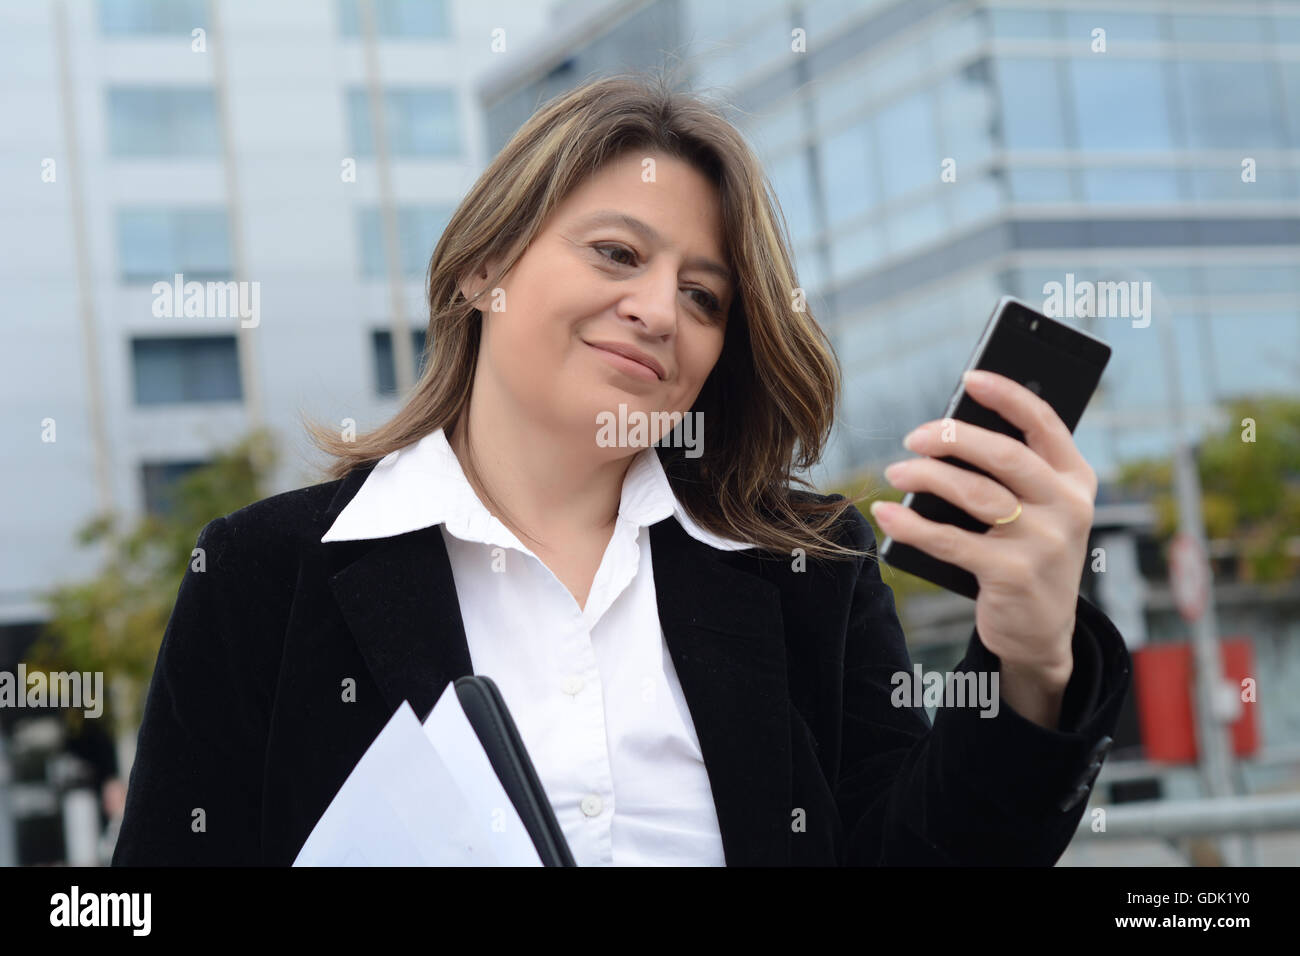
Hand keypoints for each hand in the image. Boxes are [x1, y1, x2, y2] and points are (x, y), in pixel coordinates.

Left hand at [871, 369, 1097, 695]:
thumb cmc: (1026, 554)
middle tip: (913, 436)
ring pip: (975, 494)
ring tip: (897, 471)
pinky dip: (913, 524)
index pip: (1045, 423)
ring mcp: (1045, 543)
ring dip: (927, 477)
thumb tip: (947, 433)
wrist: (1041, 634)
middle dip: (952, 438)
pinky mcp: (1013, 575)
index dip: (1007, 396)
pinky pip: (952, 540)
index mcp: (1076, 480)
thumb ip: (1011, 474)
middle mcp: (1068, 507)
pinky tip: (887, 513)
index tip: (970, 377)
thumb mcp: (1036, 511)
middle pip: (1005, 455)